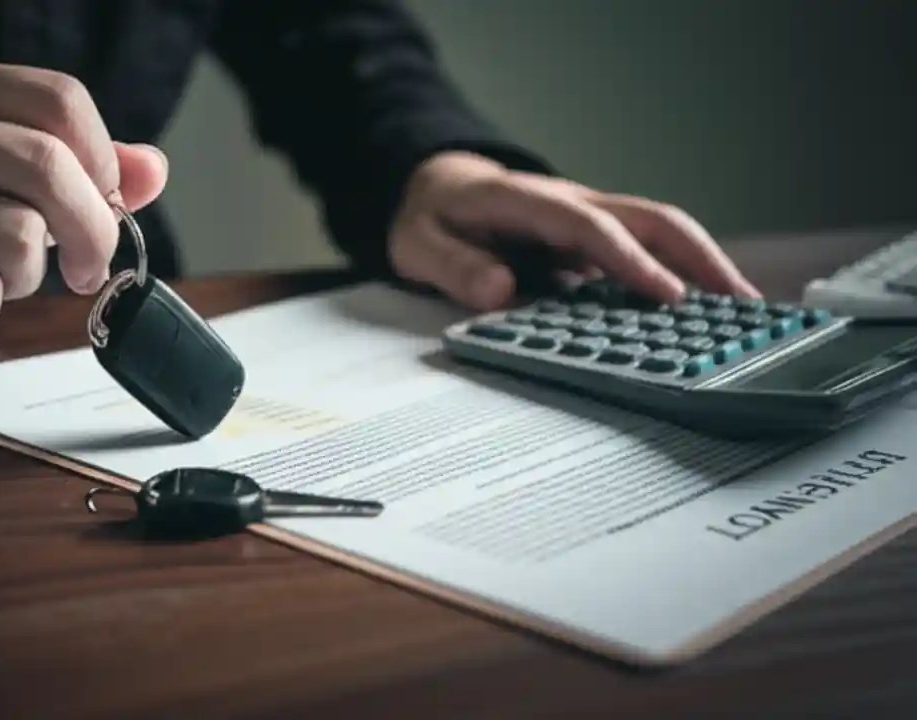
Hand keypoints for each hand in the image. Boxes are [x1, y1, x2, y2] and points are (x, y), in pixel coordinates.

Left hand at [387, 151, 758, 310]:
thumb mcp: (419, 244)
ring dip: (701, 263)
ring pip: (658, 229)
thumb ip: (454, 266)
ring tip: (742, 308)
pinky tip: (701, 308)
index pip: (590, 226)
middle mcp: (568, 202)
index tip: (667, 297)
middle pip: (649, 217)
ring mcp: (586, 216)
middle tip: (740, 303)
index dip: (631, 259)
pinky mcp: (592, 236)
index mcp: (527, 201)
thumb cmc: (429, 217)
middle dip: (698, 257)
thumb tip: (499, 290)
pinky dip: (678, 272)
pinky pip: (644, 248)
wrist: (433, 188)